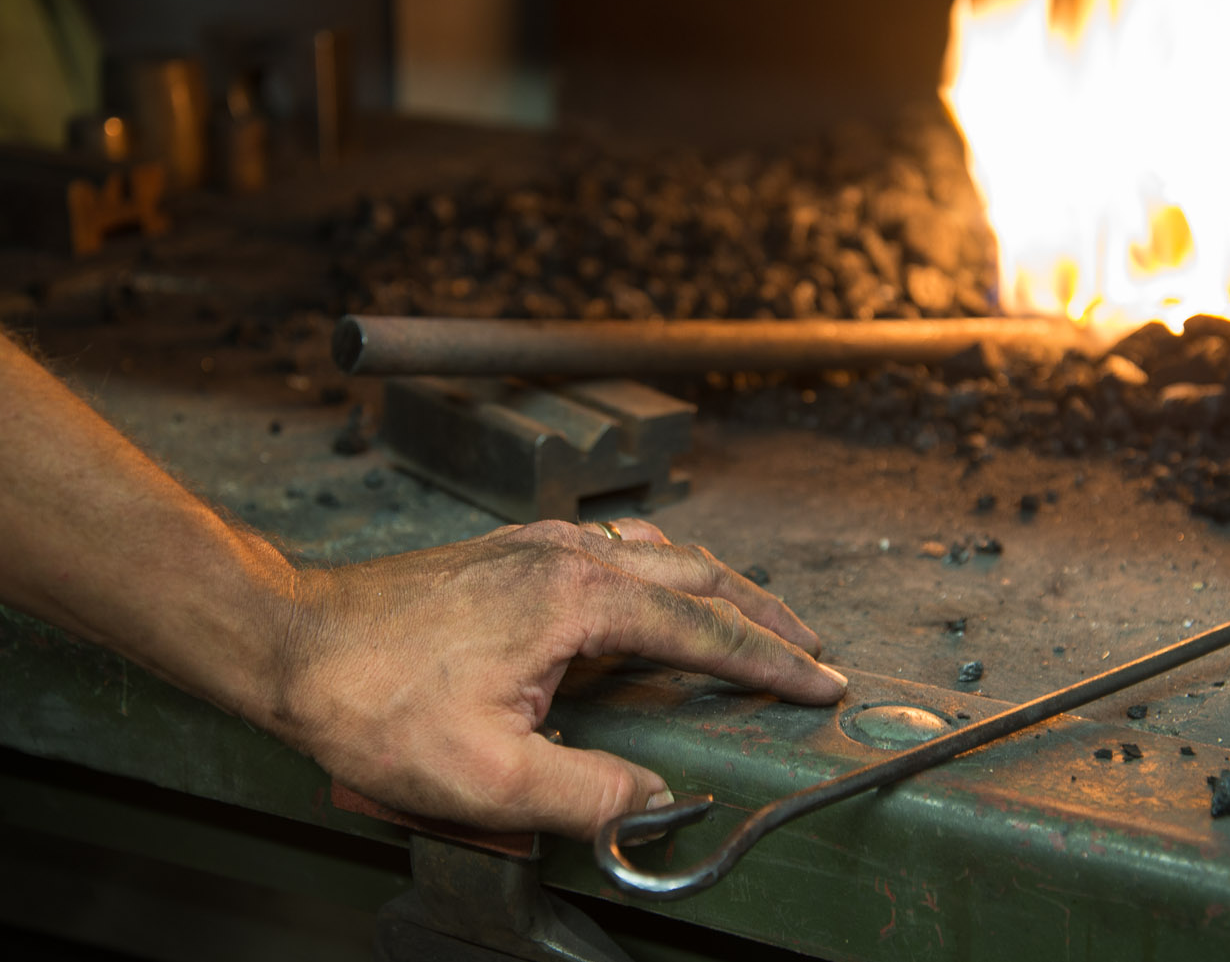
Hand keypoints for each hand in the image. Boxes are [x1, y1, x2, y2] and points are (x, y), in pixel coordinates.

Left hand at [275, 518, 845, 839]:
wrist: (292, 641)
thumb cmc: (373, 701)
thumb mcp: (487, 778)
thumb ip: (587, 794)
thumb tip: (657, 800)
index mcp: (580, 601)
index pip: (707, 629)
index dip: (772, 662)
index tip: (820, 683)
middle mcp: (571, 557)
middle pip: (699, 575)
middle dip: (763, 614)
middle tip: (810, 648)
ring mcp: (542, 547)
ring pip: (661, 553)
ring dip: (717, 586)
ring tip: (752, 618)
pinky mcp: (515, 553)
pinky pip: (616, 550)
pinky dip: (663, 570)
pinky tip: (656, 589)